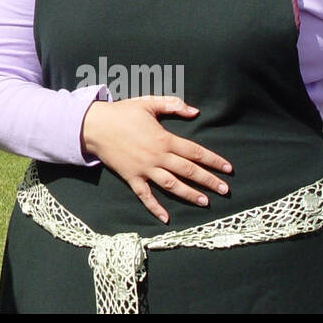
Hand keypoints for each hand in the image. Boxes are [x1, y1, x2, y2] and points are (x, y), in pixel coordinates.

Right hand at [80, 96, 231, 223]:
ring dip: (189, 194)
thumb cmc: (122, 112)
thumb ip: (172, 105)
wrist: (94, 126)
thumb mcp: (148, 103)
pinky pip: (145, 195)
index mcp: (164, 139)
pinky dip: (155, 207)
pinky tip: (166, 218)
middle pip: (188, 170)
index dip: (213, 160)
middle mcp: (157, 156)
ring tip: (205, 202)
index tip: (227, 168)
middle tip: (224, 190)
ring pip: (171, 185)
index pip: (194, 152)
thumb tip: (195, 111)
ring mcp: (144, 169)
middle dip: (208, 180)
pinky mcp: (132, 177)